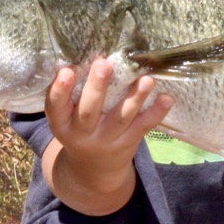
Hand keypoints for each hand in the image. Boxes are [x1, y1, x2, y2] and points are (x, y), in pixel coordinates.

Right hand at [42, 58, 172, 215]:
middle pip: (89, 111)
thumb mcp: (67, 118)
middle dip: (97, 87)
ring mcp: (107, 140)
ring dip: (134, 98)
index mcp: (62, 124)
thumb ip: (72, 94)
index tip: (66, 71)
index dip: (60, 90)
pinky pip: (143, 127)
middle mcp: (82, 134)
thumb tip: (82, 51)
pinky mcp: (128, 142)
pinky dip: (156, 113)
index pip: (56, 107)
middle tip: (104, 64)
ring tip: (146, 79)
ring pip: (120, 118)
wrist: (92, 172)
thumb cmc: (79, 129)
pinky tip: (167, 98)